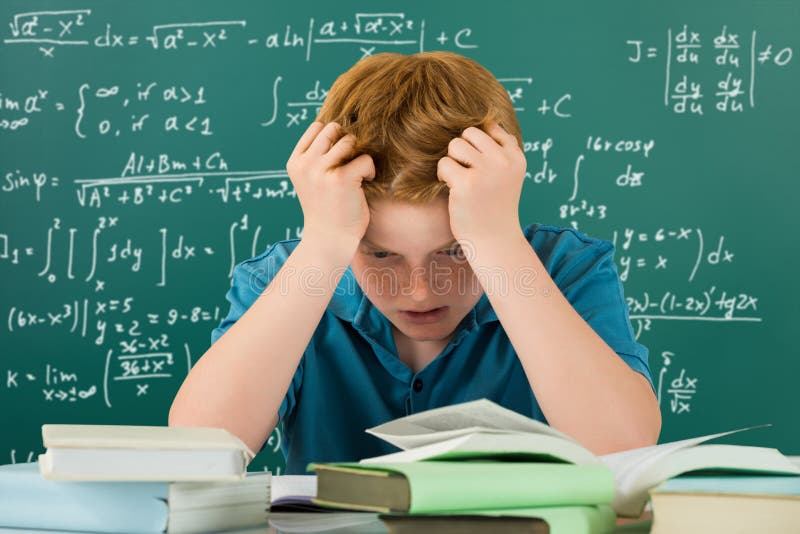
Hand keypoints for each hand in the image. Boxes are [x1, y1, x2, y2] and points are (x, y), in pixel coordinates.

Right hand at [286, 121, 374, 257]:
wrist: (329, 239)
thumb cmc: (326, 207)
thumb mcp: (311, 178)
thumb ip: (317, 155)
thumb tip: (339, 125)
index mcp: (295, 162)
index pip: (317, 127)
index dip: (333, 137)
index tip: (339, 157)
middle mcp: (305, 164)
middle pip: (333, 129)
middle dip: (346, 142)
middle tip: (351, 163)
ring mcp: (321, 170)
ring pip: (349, 140)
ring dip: (358, 154)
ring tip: (358, 172)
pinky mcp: (341, 178)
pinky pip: (364, 158)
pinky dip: (370, 170)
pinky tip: (366, 182)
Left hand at [437, 121, 525, 247]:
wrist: (494, 240)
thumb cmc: (495, 205)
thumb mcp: (508, 173)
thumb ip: (501, 148)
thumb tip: (485, 121)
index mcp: (516, 156)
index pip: (490, 128)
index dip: (478, 145)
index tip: (479, 166)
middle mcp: (504, 161)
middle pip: (469, 133)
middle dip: (462, 151)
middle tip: (465, 173)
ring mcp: (486, 171)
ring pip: (455, 145)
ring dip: (451, 161)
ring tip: (458, 179)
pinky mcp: (466, 184)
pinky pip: (444, 163)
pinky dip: (443, 175)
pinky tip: (451, 189)